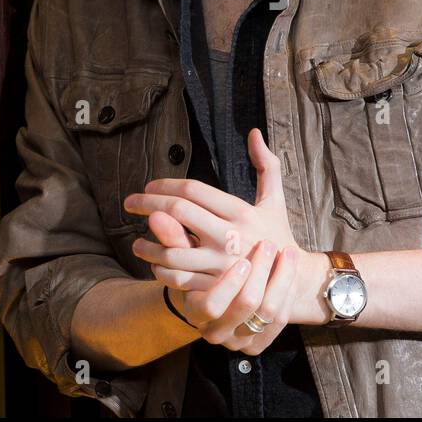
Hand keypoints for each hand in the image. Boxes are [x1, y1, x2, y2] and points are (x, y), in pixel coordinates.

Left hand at [124, 127, 300, 290]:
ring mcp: (222, 264)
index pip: (192, 190)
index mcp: (241, 211)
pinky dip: (161, 270)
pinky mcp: (216, 287)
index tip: (148, 186)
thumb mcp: (275, 200)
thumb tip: (254, 133)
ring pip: (172, 250)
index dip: (165, 185)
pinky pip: (179, 278)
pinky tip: (155, 264)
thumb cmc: (278, 235)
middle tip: (130, 202)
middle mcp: (230, 235)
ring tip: (135, 242)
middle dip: (147, 203)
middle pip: (177, 211)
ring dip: (147, 244)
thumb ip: (266, 165)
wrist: (291, 281)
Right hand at [167, 238, 299, 353]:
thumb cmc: (199, 271)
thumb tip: (157, 216)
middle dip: (261, 273)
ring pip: (268, 310)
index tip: (244, 259)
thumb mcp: (185, 256)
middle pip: (247, 306)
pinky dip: (288, 287)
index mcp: (196, 312)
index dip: (229, 284)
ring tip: (287, 249)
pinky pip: (281, 316)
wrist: (225, 299)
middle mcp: (216, 331)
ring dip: (280, 277)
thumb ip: (174, 239)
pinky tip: (292, 264)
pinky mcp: (259, 342)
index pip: (211, 306)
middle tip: (268, 244)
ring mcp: (239, 338)